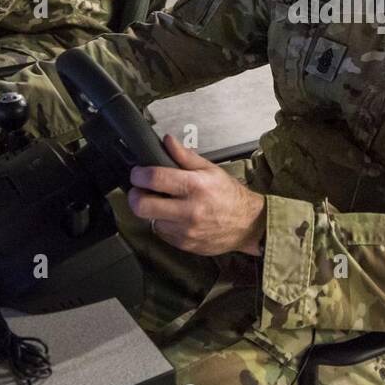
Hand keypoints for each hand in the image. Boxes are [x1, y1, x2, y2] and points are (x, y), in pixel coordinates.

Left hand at [128, 134, 266, 256]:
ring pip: (151, 220)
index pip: (154, 178)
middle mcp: (189, 210)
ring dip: (153, 211)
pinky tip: (176, 217)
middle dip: (135, 196)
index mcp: (195, 186)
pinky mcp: (184, 244)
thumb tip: (167, 141)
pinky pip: (162, 233)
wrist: (248, 224)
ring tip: (166, 204)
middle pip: (142, 206)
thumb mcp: (210, 170)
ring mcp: (185, 230)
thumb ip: (185, 156)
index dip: (139, 174)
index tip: (137, 173)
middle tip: (139, 191)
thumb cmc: (230, 196)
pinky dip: (165, 224)